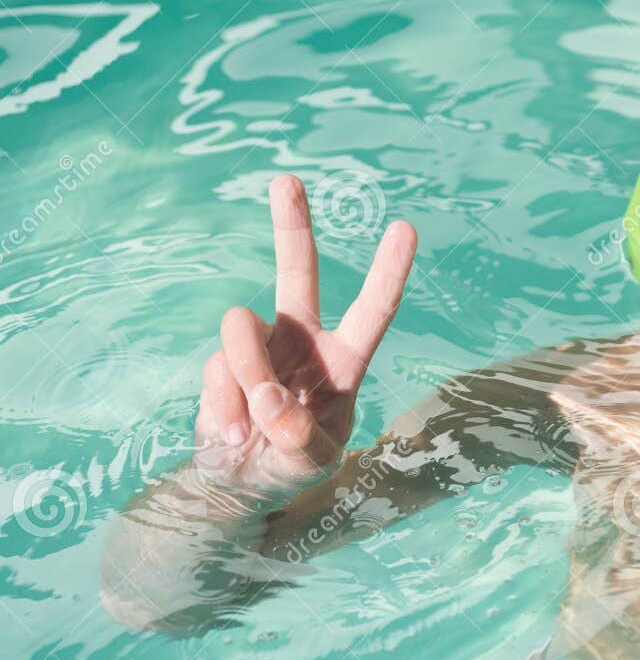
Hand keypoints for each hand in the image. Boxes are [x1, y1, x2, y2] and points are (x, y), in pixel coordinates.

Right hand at [193, 174, 416, 495]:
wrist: (243, 479)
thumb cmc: (294, 463)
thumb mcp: (311, 462)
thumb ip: (298, 437)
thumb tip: (270, 399)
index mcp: (345, 359)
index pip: (373, 309)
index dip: (389, 270)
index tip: (405, 227)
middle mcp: (303, 340)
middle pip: (298, 272)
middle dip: (291, 225)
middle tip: (287, 179)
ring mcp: (259, 346)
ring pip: (240, 328)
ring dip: (246, 375)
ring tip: (252, 427)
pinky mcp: (220, 362)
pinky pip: (215, 368)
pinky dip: (223, 405)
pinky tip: (234, 435)